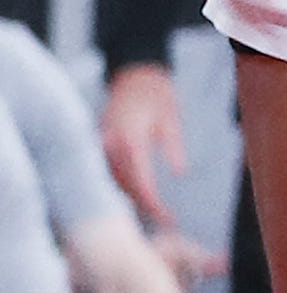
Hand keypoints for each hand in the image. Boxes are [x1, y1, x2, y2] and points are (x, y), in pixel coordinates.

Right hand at [97, 66, 182, 225]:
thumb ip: (173, 147)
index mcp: (130, 140)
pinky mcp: (99, 146)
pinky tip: (136, 195)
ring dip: (131, 197)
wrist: (135, 73)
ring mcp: (102, 146)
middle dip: (143, 205)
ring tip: (154, 211)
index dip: (152, 203)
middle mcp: (111, 146)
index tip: (166, 217)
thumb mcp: (171, 119)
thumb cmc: (157, 93)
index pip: (139, 182)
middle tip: (165, 219)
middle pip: (124, 187)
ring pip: (114, 182)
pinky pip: (107, 173)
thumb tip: (180, 174)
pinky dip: (121, 185)